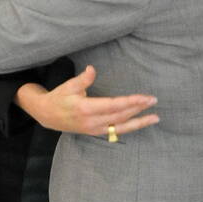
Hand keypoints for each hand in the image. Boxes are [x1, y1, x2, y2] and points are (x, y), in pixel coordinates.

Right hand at [15, 65, 159, 135]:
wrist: (46, 115)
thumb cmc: (59, 97)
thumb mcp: (68, 86)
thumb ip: (82, 79)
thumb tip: (91, 69)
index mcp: (86, 109)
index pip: (114, 105)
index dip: (131, 102)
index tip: (145, 97)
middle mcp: (92, 122)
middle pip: (121, 116)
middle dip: (139, 109)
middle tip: (154, 101)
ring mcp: (95, 129)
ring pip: (121, 127)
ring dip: (139, 122)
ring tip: (155, 118)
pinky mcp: (96, 132)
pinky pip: (116, 131)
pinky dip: (129, 127)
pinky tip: (140, 123)